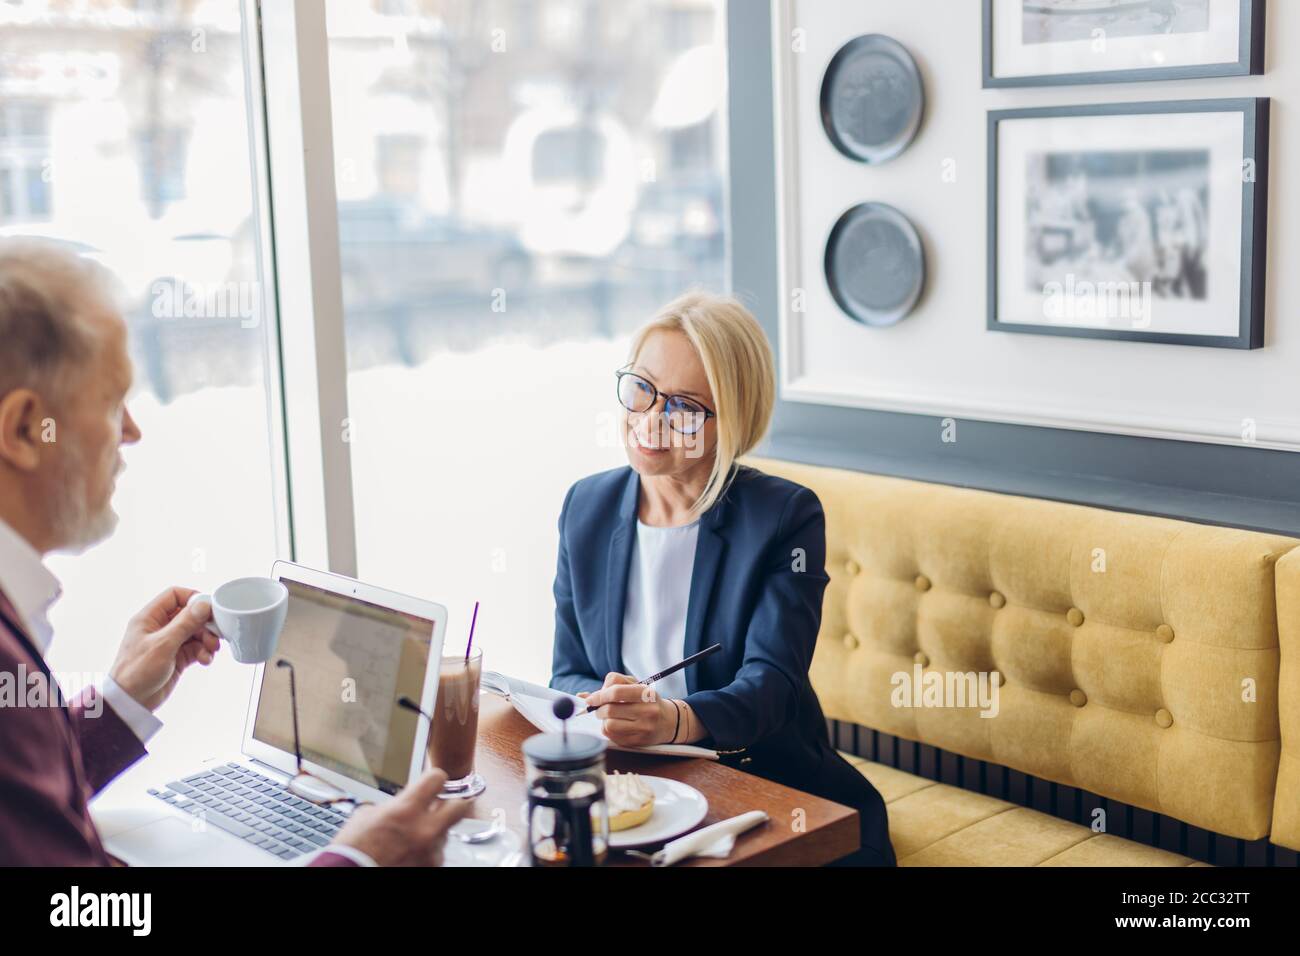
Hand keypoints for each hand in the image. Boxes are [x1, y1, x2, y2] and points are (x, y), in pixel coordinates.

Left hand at [109, 587, 219, 711]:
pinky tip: (205, 660)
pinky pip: (196, 648)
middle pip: (190, 615)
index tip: (209, 609)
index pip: (174, 596)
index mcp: (149, 618)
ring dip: (207, 640)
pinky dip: (203, 652)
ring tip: (211, 650)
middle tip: (216, 634)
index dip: (193, 598)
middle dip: (205, 624)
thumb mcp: (163, 645)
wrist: (130, 703)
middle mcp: (160, 628)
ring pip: (195, 632)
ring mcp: (169, 643)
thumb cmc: (136, 672)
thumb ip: (185, 623)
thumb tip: (203, 604)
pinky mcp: (176, 658)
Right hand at [330, 768, 473, 866]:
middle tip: (440, 806)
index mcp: (407, 810)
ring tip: (411, 839)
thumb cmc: (353, 849)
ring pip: (445, 834)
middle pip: (459, 806)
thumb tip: (405, 801)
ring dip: (433, 833)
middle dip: (451, 804)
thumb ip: (394, 804)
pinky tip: (410, 853)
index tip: (433, 782)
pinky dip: (426, 852)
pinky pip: (436, 854)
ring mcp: (430, 852)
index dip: (435, 779)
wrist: (349, 874)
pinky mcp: (431, 869)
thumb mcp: (368, 815)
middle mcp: (425, 830)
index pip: (438, 779)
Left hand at [583, 672, 677, 746]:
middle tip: (600, 708)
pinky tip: (616, 725)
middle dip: (599, 708)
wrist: (668, 722)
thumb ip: (612, 684)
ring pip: (609, 724)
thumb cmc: (647, 701)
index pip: (616, 692)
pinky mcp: (638, 742)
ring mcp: (643, 728)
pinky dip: (608, 729)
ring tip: (610, 716)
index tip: (591, 699)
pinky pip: (612, 736)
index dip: (599, 695)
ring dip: (603, 720)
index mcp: (646, 694)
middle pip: (609, 709)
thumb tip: (583, 696)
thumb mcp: (635, 686)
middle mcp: (647, 711)